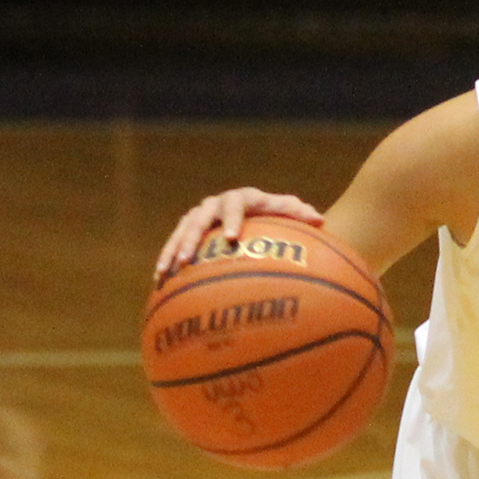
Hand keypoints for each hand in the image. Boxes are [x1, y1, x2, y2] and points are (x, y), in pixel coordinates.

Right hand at [153, 187, 323, 280]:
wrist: (255, 214)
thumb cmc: (277, 218)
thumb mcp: (288, 214)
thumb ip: (300, 214)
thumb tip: (320, 219)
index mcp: (242, 198)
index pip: (234, 203)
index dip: (231, 218)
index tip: (230, 238)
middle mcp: (216, 203)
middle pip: (200, 217)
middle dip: (192, 238)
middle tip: (189, 259)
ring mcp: (200, 215)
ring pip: (182, 230)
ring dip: (173, 250)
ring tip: (166, 271)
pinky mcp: (188, 229)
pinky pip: (173, 243)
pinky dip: (166, 259)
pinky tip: (159, 280)